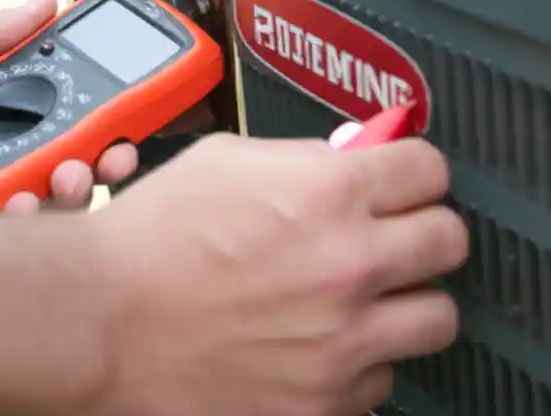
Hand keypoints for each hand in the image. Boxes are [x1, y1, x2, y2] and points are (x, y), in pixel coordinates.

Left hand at [0, 0, 136, 209]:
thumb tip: (41, 2)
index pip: (49, 121)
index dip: (93, 127)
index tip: (125, 124)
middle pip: (45, 174)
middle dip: (87, 169)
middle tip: (102, 159)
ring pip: (16, 216)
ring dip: (50, 203)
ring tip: (57, 182)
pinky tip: (6, 212)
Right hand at [85, 134, 466, 415]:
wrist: (99, 320)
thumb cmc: (148, 240)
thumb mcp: (225, 161)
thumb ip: (302, 159)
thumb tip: (350, 159)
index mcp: (329, 192)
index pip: (429, 169)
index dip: (413, 171)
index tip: (405, 181)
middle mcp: (350, 266)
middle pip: (451, 242)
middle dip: (425, 233)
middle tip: (396, 237)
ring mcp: (343, 342)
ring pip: (435, 320)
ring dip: (404, 306)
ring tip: (360, 302)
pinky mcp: (325, 402)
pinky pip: (380, 382)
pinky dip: (357, 365)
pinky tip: (317, 348)